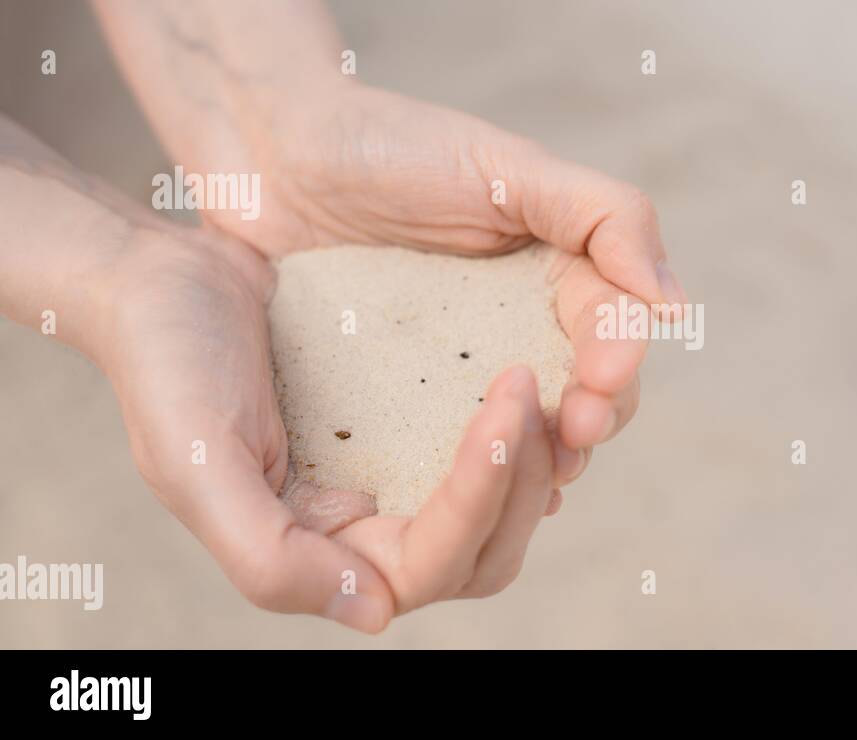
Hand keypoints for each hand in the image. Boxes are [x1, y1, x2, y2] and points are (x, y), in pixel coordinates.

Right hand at [99, 226, 560, 631]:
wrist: (167, 283)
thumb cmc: (166, 368)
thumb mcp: (196, 465)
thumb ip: (268, 558)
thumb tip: (373, 613)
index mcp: (319, 554)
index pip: (429, 564)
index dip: (476, 500)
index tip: (500, 413)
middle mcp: (366, 533)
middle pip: (484, 552)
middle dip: (519, 479)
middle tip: (527, 388)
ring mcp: (394, 482)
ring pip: (500, 506)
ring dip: (530, 454)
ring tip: (535, 378)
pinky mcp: (411, 431)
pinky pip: (486, 447)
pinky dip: (516, 427)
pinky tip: (530, 374)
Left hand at [210, 83, 674, 470]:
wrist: (272, 158)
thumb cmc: (392, 148)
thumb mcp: (509, 168)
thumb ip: (606, 217)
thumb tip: (670, 306)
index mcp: (558, 281)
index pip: (613, 338)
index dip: (617, 365)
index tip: (600, 383)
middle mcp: (521, 335)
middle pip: (586, 401)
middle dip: (591, 421)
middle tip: (571, 433)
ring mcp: (463, 379)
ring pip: (529, 441)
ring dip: (543, 463)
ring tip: (537, 470)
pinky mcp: (405, 411)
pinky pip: (452, 459)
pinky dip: (479, 481)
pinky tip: (482, 495)